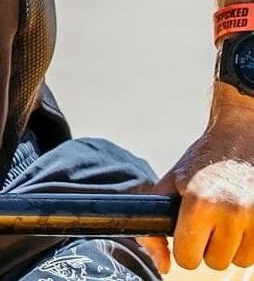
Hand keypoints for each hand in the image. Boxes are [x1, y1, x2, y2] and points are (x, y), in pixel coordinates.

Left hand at [139, 98, 253, 273]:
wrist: (240, 138)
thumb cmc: (202, 162)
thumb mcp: (172, 182)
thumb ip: (157, 221)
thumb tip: (162, 265)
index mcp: (199, 202)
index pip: (187, 258)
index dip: (185, 249)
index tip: (187, 234)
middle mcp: (230, 211)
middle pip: (215, 263)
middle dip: (209, 246)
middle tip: (209, 221)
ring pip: (239, 262)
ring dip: (231, 246)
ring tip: (226, 219)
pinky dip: (249, 243)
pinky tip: (243, 221)